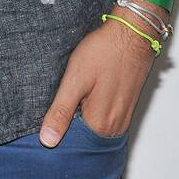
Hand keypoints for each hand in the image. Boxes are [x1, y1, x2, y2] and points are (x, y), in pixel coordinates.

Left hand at [38, 7, 157, 146]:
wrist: (132, 33)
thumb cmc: (105, 52)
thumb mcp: (75, 79)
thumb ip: (61, 112)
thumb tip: (48, 140)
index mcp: (100, 124)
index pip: (72, 144)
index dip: (56, 134)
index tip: (46, 123)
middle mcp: (115, 127)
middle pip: (85, 139)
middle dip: (69, 129)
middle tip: (57, 108)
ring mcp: (123, 118)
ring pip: (95, 130)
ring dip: (81, 121)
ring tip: (71, 102)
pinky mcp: (127, 107)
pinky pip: (106, 121)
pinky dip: (92, 115)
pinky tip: (85, 98)